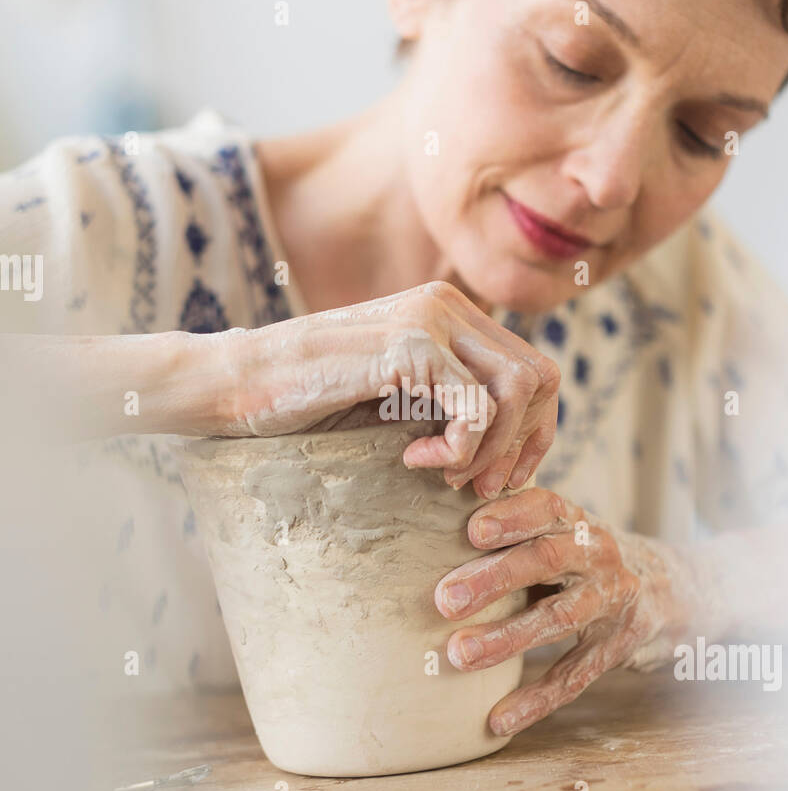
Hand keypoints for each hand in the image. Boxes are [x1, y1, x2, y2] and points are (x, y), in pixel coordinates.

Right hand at [218, 280, 560, 494]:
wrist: (242, 381)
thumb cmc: (312, 397)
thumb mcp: (399, 395)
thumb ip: (449, 399)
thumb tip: (510, 445)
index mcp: (451, 312)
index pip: (535, 368)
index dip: (535, 431)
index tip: (503, 476)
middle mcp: (448, 304)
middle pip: (541, 378)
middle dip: (523, 443)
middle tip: (479, 486)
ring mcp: (430, 318)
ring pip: (517, 391)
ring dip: (491, 449)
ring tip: (447, 475)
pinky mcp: (408, 345)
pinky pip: (476, 408)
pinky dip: (458, 449)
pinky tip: (415, 459)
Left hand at [434, 488, 701, 735]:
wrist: (674, 588)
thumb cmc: (589, 558)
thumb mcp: (565, 533)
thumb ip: (517, 531)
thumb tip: (428, 532)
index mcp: (577, 522)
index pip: (547, 508)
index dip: (512, 516)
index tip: (472, 529)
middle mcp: (600, 556)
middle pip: (548, 561)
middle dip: (494, 578)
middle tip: (445, 599)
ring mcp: (612, 604)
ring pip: (559, 619)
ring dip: (507, 637)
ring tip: (459, 654)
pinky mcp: (618, 648)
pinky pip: (574, 677)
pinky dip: (534, 700)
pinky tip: (497, 719)